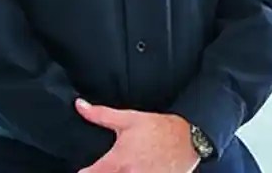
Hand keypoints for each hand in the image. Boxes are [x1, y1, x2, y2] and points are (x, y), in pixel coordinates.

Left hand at [75, 98, 200, 172]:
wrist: (190, 140)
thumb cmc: (159, 129)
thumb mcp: (129, 118)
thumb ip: (101, 114)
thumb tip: (80, 105)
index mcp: (118, 162)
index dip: (84, 172)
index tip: (84, 168)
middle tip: (107, 166)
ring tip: (123, 167)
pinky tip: (137, 169)